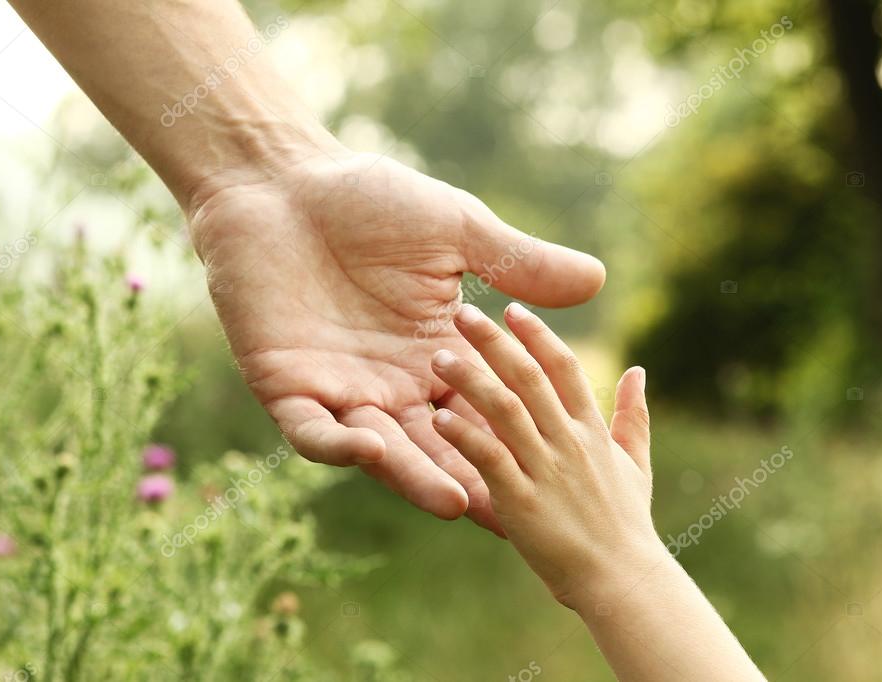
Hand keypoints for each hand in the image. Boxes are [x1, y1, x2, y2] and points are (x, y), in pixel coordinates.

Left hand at [188, 151, 604, 532]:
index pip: (482, 411)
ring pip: (381, 449)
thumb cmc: (369, 200)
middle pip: (436, 445)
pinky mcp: (286, 385)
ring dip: (413, 476)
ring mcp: (337, 389)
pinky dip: (339, 444)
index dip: (515, 443)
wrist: (284, 181)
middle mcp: (391, 384)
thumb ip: (519, 262)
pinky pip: (313, 429)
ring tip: (456, 501)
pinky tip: (371, 445)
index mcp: (435, 354)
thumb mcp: (457, 232)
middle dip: (470, 479)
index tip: (560, 478)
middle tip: (513, 516)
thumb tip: (598, 279)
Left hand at [429, 302, 657, 602]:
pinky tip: (437, 417)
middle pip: (529, 377)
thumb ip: (634, 414)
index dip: (537, 334)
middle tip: (462, 313)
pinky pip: (489, 460)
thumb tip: (638, 370)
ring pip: (505, 411)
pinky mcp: (522, 501)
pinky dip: (464, 436)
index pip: (563, 367)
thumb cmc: (626, 523)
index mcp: (591, 429)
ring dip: (471, 380)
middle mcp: (568, 441)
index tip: (512, 308)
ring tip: (440, 356)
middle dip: (495, 342)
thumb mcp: (636, 462)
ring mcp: (546, 469)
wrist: (622, 579)